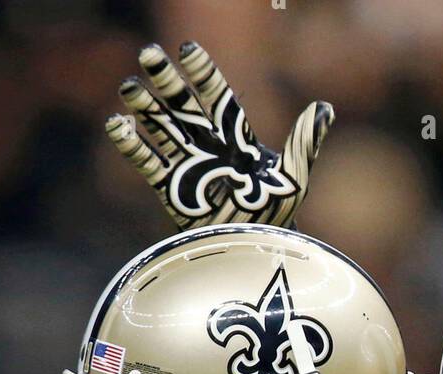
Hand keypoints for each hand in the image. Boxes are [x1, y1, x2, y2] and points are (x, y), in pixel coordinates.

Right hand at [106, 41, 333, 229]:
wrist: (254, 254)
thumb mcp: (294, 178)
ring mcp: (189, 167)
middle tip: (149, 55)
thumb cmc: (276, 218)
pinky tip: (117, 124)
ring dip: (145, 107)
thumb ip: (304, 142)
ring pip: (162, 129)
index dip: (203, 74)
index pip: (217, 97)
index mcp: (236, 139)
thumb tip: (325, 108)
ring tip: (129, 86)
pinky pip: (148, 164)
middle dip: (167, 82)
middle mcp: (210, 148)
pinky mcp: (172, 191)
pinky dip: (132, 146)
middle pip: (184, 106)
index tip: (187, 50)